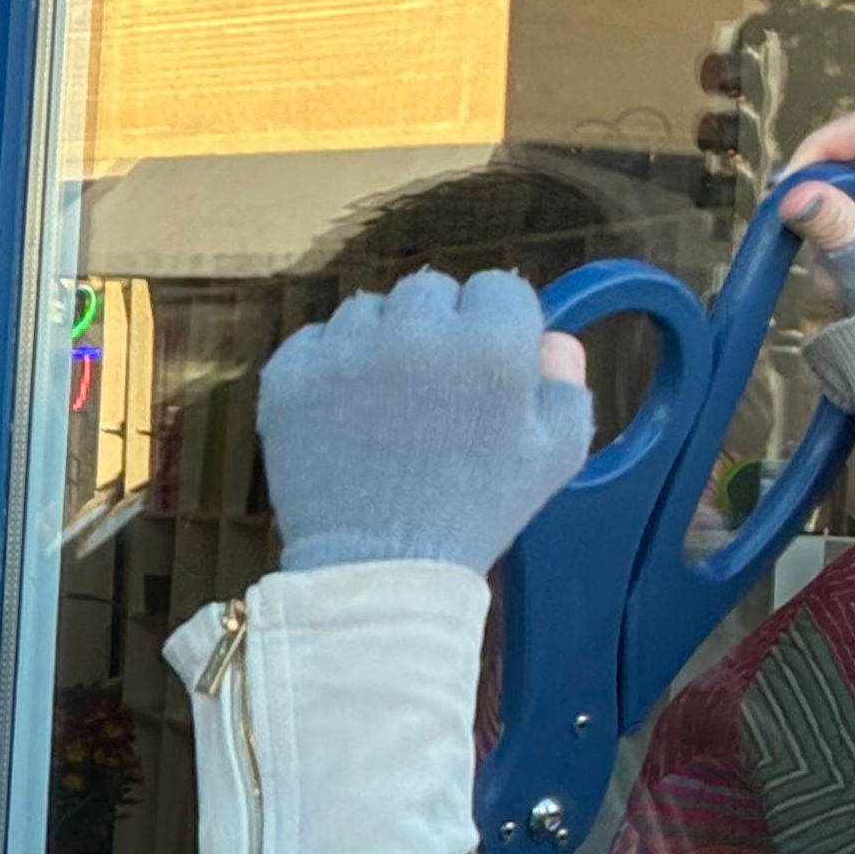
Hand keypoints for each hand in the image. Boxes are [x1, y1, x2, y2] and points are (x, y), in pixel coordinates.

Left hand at [260, 269, 594, 576]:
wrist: (380, 565)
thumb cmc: (475, 513)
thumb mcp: (553, 455)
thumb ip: (564, 383)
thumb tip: (551, 336)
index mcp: (491, 344)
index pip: (498, 287)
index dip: (495, 326)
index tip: (483, 367)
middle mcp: (417, 331)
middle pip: (430, 290)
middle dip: (437, 327)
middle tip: (431, 391)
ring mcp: (347, 350)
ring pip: (368, 310)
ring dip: (379, 341)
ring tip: (384, 405)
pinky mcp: (290, 373)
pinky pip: (314, 339)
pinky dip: (327, 366)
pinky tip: (340, 412)